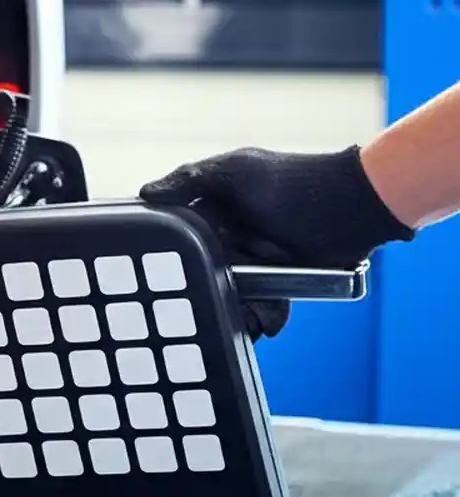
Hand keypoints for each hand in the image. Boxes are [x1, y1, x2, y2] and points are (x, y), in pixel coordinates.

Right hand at [139, 146, 414, 339]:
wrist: (351, 208)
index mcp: (211, 209)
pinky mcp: (275, 282)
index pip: (174, 236)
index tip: (146, 273)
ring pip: (224, 295)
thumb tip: (145, 193)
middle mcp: (226, 237)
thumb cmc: (295, 181)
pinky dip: (260, 319)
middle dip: (195, 292)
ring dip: (229, 311)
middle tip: (190, 309)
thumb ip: (189, 179)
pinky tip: (262, 325)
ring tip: (237, 320)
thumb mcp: (236, 170)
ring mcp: (250, 262)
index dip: (162, 254)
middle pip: (196, 273)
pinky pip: (257, 307)